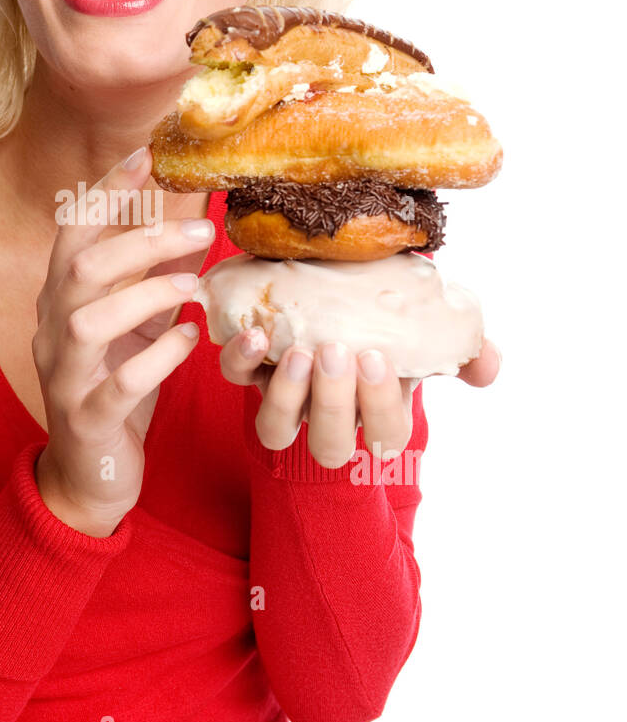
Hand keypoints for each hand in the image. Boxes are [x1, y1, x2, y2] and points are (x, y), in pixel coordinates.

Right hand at [32, 145, 213, 533]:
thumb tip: (192, 232)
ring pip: (89, 322)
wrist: (88, 478)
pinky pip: (117, 385)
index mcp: (60, 302)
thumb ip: (152, 284)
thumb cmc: (113, 391)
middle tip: (202, 230)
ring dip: (148, 295)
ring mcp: (64, 377)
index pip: (72, 233)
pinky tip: (190, 342)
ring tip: (195, 288)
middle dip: (141, 240)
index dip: (105, 193)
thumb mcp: (135, 330)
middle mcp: (52, 332)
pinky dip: (157, 359)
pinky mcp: (87, 420)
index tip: (144, 155)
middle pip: (81, 268)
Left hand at [220, 330, 501, 469]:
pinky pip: (234, 378)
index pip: (384, 435)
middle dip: (332, 404)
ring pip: (275, 429)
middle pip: (327, 445)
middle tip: (336, 352)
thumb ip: (466, 348)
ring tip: (296, 351)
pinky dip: (238, 360)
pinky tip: (254, 334)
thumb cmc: (389, 311)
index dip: (379, 406)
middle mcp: (329, 414)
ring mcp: (287, 395)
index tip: (377, 358)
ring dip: (284, 396)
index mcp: (376, 411)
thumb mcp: (431, 325)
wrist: (338, 277)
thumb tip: (487, 368)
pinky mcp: (249, 367)